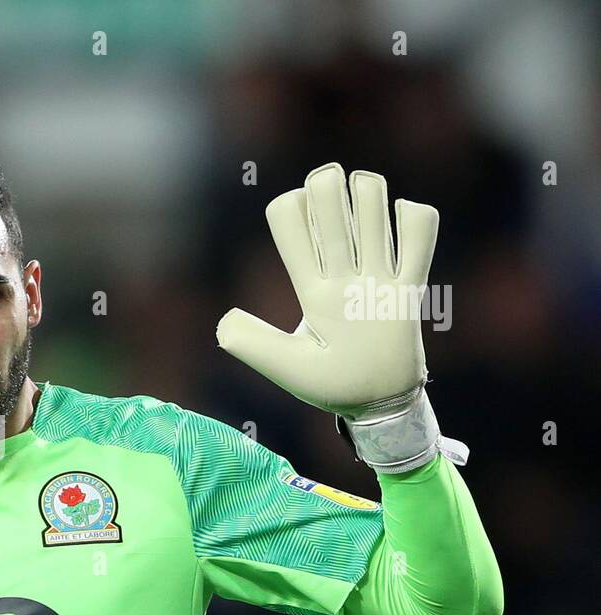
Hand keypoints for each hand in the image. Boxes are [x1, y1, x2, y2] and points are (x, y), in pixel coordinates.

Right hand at [217, 162, 437, 419]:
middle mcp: (348, 282)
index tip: (292, 213)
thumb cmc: (333, 383)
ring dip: (365, 190)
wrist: (389, 404)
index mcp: (314, 298)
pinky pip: (421, 232)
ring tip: (358, 198)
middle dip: (324, 180)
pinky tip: (397, 219)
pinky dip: (411, 213)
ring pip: (375, 208)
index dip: (287, 205)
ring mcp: (383, 281)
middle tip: (324, 183)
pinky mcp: (412, 285)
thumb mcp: (286, 369)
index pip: (289, 227)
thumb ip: (251, 344)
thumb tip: (223, 320)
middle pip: (331, 206)